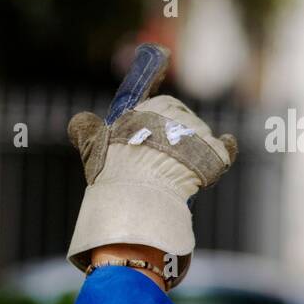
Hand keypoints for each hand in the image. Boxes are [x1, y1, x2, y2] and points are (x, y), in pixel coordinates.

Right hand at [67, 93, 236, 287]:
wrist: (139, 196)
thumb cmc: (113, 172)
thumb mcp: (93, 147)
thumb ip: (86, 130)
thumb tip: (78, 120)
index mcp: (151, 107)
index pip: (161, 107)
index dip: (158, 122)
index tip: (154, 136)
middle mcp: (178, 114)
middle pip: (181, 123)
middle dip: (176, 139)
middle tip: (161, 164)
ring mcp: (199, 132)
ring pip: (199, 139)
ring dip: (194, 153)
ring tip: (177, 176)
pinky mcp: (215, 152)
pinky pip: (224, 149)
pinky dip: (224, 150)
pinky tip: (223, 152)